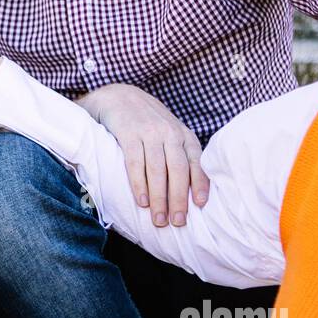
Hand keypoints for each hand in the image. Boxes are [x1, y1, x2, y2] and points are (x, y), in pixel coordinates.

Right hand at [77, 83, 208, 226]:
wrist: (117, 96)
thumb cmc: (146, 121)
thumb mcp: (168, 132)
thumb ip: (179, 154)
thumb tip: (191, 191)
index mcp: (183, 135)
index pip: (196, 162)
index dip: (200, 183)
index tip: (201, 205)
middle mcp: (169, 132)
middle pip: (178, 169)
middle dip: (179, 198)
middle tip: (178, 222)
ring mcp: (149, 132)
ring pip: (157, 170)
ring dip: (159, 197)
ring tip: (159, 219)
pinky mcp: (128, 133)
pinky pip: (135, 163)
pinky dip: (139, 184)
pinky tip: (141, 201)